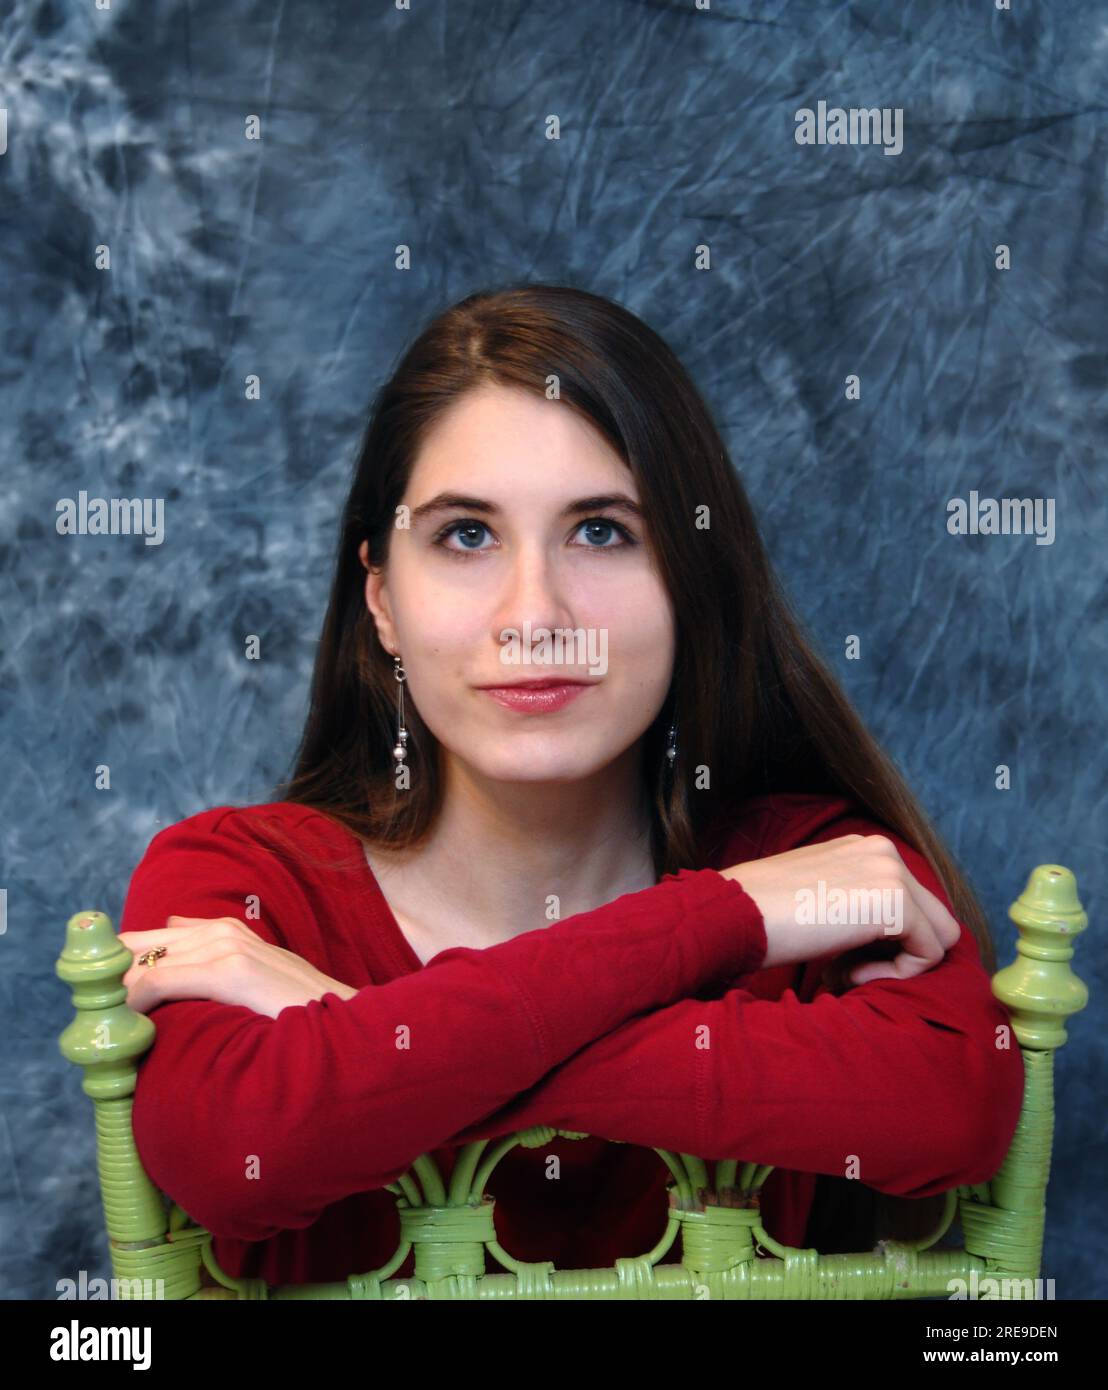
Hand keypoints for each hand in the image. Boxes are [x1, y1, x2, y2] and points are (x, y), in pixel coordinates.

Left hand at [117, 917, 357, 1018]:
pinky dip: (136, 999)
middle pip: (140, 943)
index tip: (103, 997)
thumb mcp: (257, 985)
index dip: (123, 964)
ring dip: (118, 990)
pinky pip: (160, 979)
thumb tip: (173, 966)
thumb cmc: (302, 1016)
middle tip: (92, 1010)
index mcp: (230, 933)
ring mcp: (230, 948)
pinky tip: (128, 1023)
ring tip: (100, 1020)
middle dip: (110, 975)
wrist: (349, 1027)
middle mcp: (227, 933)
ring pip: (146, 960)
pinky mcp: (232, 971)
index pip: (153, 937)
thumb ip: (217, 970)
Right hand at [719, 834, 961, 983]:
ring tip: (845, 972)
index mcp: (864, 849)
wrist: (732, 913)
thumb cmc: (759, 914)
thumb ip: (852, 905)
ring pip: (939, 937)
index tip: (839, 957)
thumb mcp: (816, 897)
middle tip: (844, 969)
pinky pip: (930, 953)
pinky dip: (895, 975)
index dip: (884, 942)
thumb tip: (883, 942)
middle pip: (933, 919)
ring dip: (897, 965)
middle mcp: (884, 851)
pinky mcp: (897, 902)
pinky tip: (847, 973)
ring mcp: (893, 872)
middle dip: (897, 953)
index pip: (911, 903)